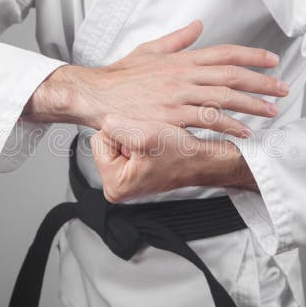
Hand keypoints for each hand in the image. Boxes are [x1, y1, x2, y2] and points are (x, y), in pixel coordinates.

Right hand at [23, 21, 288, 136]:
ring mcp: (179, 96)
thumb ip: (177, 39)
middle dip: (262, 82)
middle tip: (283, 88)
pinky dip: (229, 125)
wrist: (95, 95)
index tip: (272, 61)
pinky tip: (245, 132)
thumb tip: (198, 25)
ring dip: (253, 105)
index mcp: (182, 58)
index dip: (253, 55)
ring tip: (272, 111)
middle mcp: (184, 74)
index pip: (226, 53)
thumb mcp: (149, 50)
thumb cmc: (119, 77)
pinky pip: (207, 119)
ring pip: (225, 97)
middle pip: (233, 75)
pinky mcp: (171, 116)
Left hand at [90, 115, 256, 203]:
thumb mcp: (145, 135)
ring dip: (135, 134)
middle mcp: (116, 186)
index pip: (98, 140)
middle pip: (105, 140)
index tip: (145, 142)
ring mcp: (125, 178)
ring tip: (155, 145)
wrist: (207, 159)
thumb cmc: (182, 153)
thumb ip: (115, 126)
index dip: (123, 132)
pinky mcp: (133, 170)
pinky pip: (127, 143)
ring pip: (116, 139)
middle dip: (128, 134)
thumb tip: (103, 119)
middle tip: (151, 144)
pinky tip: (155, 145)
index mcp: (114, 186)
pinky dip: (140, 138)